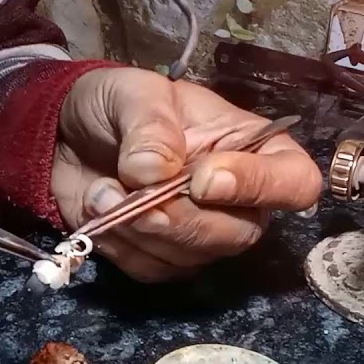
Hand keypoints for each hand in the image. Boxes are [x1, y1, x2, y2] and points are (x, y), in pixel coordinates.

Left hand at [52, 67, 321, 282]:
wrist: (68, 135)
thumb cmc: (118, 106)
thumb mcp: (134, 93)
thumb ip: (150, 127)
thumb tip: (155, 172)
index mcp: (253, 147)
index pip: (294, 182)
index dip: (257, 187)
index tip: (201, 178)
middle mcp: (240, 199)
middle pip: (240, 233)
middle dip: (182, 219)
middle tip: (134, 193)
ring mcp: (203, 234)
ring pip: (194, 256)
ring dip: (140, 229)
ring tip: (102, 191)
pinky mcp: (163, 258)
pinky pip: (154, 269)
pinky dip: (120, 244)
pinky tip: (99, 208)